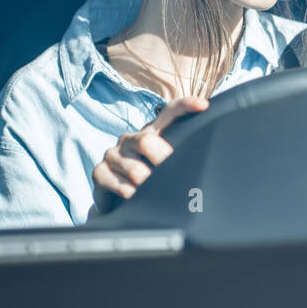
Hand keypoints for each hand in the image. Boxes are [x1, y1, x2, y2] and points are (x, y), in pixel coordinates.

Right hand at [90, 95, 208, 212]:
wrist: (121, 202)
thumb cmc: (153, 179)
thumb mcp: (170, 166)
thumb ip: (184, 157)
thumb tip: (206, 161)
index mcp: (153, 132)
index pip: (169, 112)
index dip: (185, 106)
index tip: (204, 106)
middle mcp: (132, 139)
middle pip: (146, 140)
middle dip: (162, 159)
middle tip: (171, 172)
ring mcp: (113, 153)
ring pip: (135, 170)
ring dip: (147, 185)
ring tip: (152, 189)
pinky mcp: (99, 171)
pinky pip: (119, 185)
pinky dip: (130, 194)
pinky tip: (134, 196)